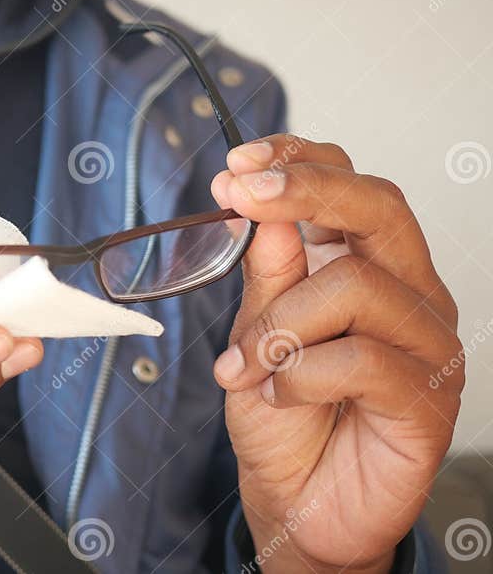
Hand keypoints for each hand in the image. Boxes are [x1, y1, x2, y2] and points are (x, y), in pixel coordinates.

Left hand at [210, 135, 461, 572]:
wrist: (296, 503)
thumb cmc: (281, 416)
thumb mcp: (258, 332)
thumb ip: (268, 273)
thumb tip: (260, 206)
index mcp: (371, 269)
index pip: (352, 186)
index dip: (299, 161)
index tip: (237, 165)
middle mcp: (409, 295)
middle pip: (379, 208)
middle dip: (304, 191)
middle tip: (241, 195)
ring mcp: (426, 346)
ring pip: (354, 285)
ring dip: (277, 322)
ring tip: (246, 365)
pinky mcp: (429, 400)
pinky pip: (359, 359)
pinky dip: (298, 375)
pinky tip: (283, 397)